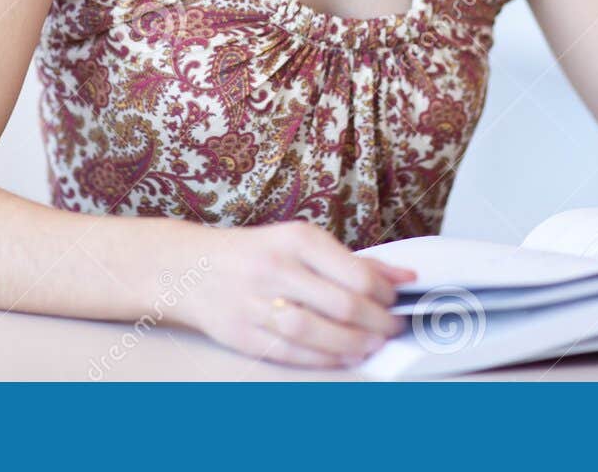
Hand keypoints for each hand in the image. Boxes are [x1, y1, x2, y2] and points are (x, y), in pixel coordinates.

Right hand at [164, 220, 417, 368]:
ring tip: (372, 344)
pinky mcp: (244, 334)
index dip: (385, 293)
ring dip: (355, 345)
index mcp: (295, 239)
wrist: (192, 268)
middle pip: (342, 305)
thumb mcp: (302, 242)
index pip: (356, 272)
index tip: (396, 300)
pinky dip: (326, 359)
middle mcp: (276, 269)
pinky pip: (294, 352)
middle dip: (378, 322)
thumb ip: (354, 261)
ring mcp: (257, 303)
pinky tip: (344, 356)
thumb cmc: (257, 254)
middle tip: (392, 327)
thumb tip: (405, 278)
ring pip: (319, 332)